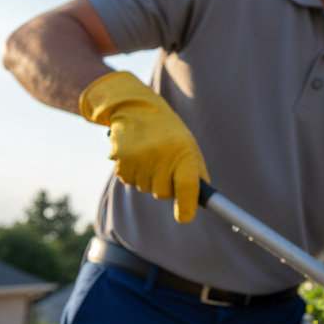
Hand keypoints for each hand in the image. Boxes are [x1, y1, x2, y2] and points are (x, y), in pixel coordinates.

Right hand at [79, 71, 209, 222]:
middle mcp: (162, 156)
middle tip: (163, 164)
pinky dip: (132, 173)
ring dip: (147, 178)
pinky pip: (128, 181)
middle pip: (163, 194)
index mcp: (183, 152)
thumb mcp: (188, 144)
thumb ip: (197, 172)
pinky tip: (135, 154)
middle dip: (164, 186)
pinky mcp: (121, 160)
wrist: (135, 106)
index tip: (185, 217)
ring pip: (145, 188)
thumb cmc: (168, 130)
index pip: (187, 187)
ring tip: (148, 154)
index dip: (187, 206)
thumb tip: (202, 202)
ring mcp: (140, 159)